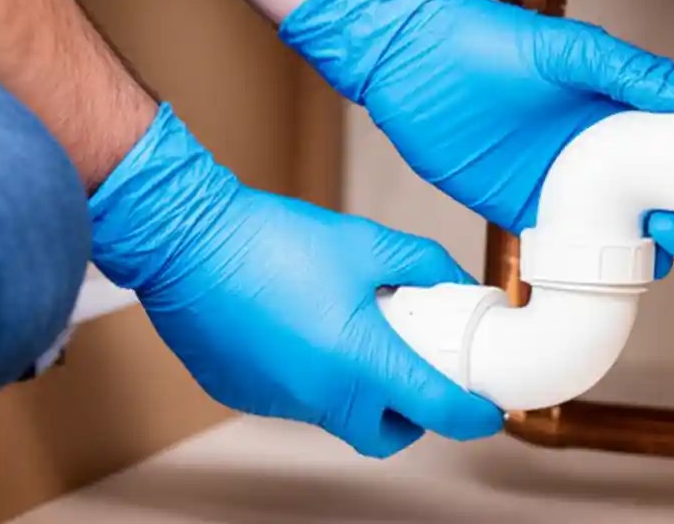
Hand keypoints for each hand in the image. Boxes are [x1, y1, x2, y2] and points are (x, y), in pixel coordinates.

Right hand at [89, 105, 502, 456]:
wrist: (187, 241)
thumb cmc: (271, 240)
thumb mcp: (366, 242)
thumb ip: (423, 265)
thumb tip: (455, 282)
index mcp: (360, 362)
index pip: (436, 412)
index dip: (472, 417)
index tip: (487, 410)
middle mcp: (321, 396)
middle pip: (387, 434)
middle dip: (412, 415)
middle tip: (419, 374)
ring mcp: (280, 402)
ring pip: (340, 417)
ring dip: (360, 391)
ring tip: (355, 335)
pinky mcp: (247, 396)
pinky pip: (298, 401)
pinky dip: (315, 379)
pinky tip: (307, 332)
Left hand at [280, 0, 673, 277]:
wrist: (408, 63)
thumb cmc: (481, 43)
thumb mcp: (564, 52)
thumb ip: (627, 71)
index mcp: (611, 110)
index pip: (673, 146)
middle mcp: (592, 151)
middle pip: (654, 198)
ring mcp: (561, 185)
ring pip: (617, 230)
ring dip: (643, 249)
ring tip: (655, 255)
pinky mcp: (524, 212)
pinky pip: (568, 249)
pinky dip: (591, 268)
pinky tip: (606, 278)